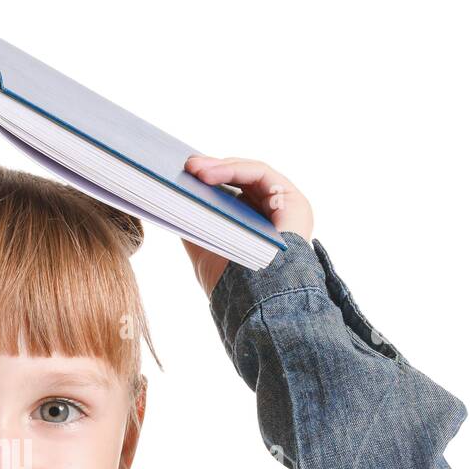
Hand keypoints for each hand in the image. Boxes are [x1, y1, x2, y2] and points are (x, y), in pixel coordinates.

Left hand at [181, 156, 313, 297]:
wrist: (256, 301)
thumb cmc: (232, 286)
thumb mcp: (205, 250)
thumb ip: (196, 225)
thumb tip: (176, 200)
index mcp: (258, 229)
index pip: (235, 195)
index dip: (211, 182)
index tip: (183, 176)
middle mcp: (275, 216)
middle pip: (243, 182)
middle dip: (212, 171)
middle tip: (186, 167)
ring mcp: (286, 207)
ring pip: (250, 174)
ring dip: (220, 167)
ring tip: (193, 169)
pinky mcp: (293, 200)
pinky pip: (260, 174)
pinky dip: (233, 170)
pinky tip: (209, 175)